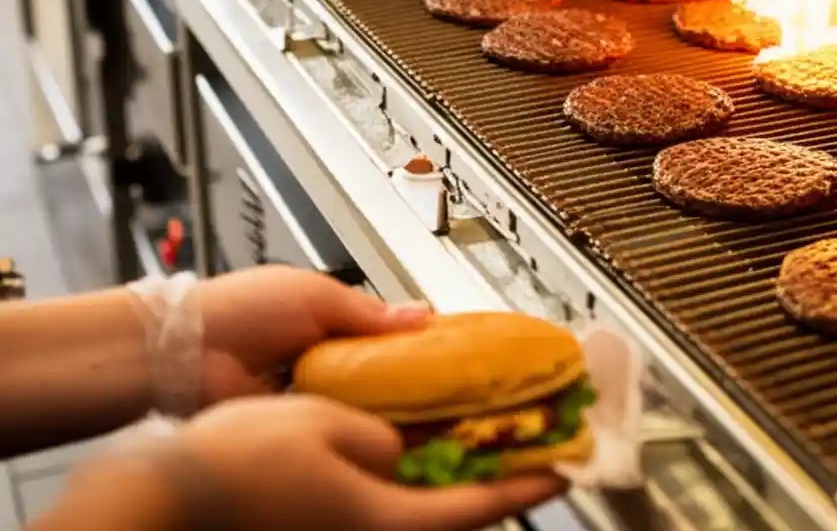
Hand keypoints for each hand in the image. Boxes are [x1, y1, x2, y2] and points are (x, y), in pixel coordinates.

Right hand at [170, 396, 566, 530]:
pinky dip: (410, 478)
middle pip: (457, 511)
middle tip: (529, 443)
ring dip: (454, 474)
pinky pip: (385, 506)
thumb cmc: (237, 464)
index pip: (484, 504)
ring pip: (420, 509)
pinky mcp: (321, 528)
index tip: (565, 466)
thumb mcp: (327, 421)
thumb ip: (383, 434)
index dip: (532, 481)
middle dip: (497, 475)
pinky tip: (409, 446)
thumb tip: (401, 444)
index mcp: (388, 520)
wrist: (166, 497)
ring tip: (477, 435)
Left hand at [195, 266, 429, 404]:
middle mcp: (319, 352)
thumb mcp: (315, 295)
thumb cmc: (237, 310)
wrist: (183, 354)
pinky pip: (337, 421)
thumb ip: (369, 310)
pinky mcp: (296, 418)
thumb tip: (421, 313)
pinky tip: (381, 424)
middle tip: (439, 384)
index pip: (381, 328)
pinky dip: (356, 422)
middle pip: (376, 366)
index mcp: (324, 314)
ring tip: (419, 404)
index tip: (445, 349)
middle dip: (403, 374)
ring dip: (382, 400)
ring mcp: (308, 387)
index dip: (412, 338)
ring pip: (361, 397)